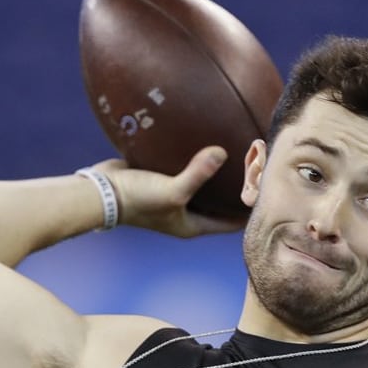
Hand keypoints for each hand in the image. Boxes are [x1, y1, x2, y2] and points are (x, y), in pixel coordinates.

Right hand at [92, 146, 243, 237]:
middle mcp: (187, 214)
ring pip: (206, 186)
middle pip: (221, 203)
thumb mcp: (172, 190)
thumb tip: (221, 153)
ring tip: (240, 152)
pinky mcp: (164, 179)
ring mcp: (175, 196)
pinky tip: (211, 141)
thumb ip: (198, 174)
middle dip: (238, 189)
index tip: (267, 189)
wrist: (99, 192)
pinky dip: (199, 160)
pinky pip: (189, 170)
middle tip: (257, 166)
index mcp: (193, 226)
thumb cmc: (137, 199)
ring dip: (220, 174)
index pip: (232, 222)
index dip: (250, 209)